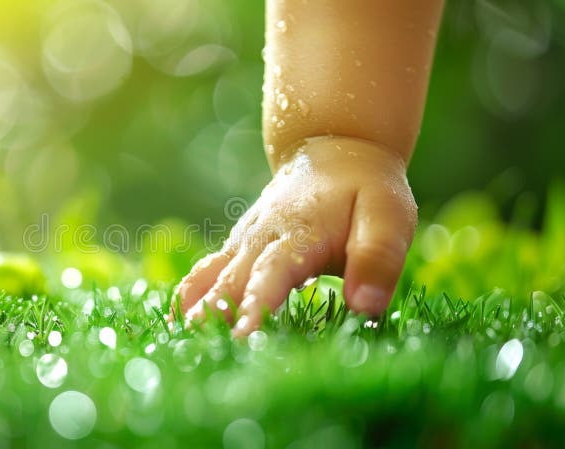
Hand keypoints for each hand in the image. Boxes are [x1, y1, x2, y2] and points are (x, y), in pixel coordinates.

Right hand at [174, 137, 417, 335]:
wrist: (334, 149)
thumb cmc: (366, 189)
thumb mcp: (388, 217)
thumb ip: (377, 259)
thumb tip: (365, 307)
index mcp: (299, 233)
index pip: (272, 273)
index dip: (256, 305)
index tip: (242, 337)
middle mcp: (262, 237)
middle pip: (232, 279)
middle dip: (216, 316)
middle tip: (200, 350)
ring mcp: (244, 240)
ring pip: (211, 275)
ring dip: (195, 307)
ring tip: (178, 339)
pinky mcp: (238, 246)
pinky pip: (206, 271)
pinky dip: (190, 294)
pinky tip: (177, 321)